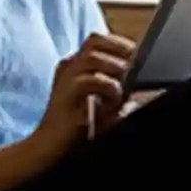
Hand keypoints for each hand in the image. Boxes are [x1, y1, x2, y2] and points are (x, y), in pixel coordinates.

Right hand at [29, 32, 135, 156]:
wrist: (50, 148)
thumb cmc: (77, 127)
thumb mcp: (103, 103)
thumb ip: (118, 88)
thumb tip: (141, 80)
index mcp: (75, 66)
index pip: (99, 41)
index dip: (121, 44)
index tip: (141, 54)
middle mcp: (69, 67)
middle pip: (94, 41)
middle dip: (119, 50)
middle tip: (138, 65)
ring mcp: (65, 79)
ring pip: (92, 57)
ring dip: (115, 68)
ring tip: (126, 84)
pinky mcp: (65, 95)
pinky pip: (90, 81)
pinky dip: (108, 88)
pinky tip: (115, 101)